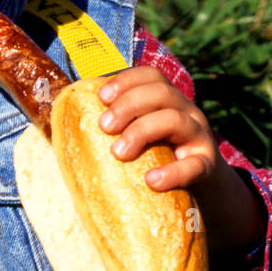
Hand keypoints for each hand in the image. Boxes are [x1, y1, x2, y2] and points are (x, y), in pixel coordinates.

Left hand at [96, 69, 265, 250]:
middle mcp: (186, 112)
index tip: (101, 97)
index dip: (126, 80)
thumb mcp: (143, 141)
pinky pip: (194, 166)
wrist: (203, 193)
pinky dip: (172, 172)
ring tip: (118, 152)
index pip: (151, 77)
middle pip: (162, 92)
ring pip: (176, 119)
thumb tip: (64, 133)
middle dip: (129, 104)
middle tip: (104, 126)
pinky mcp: (207, 167)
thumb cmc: (159, 162)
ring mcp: (199, 138)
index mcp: (168, 102)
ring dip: (142, 130)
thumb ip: (117, 132)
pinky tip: (151, 180)